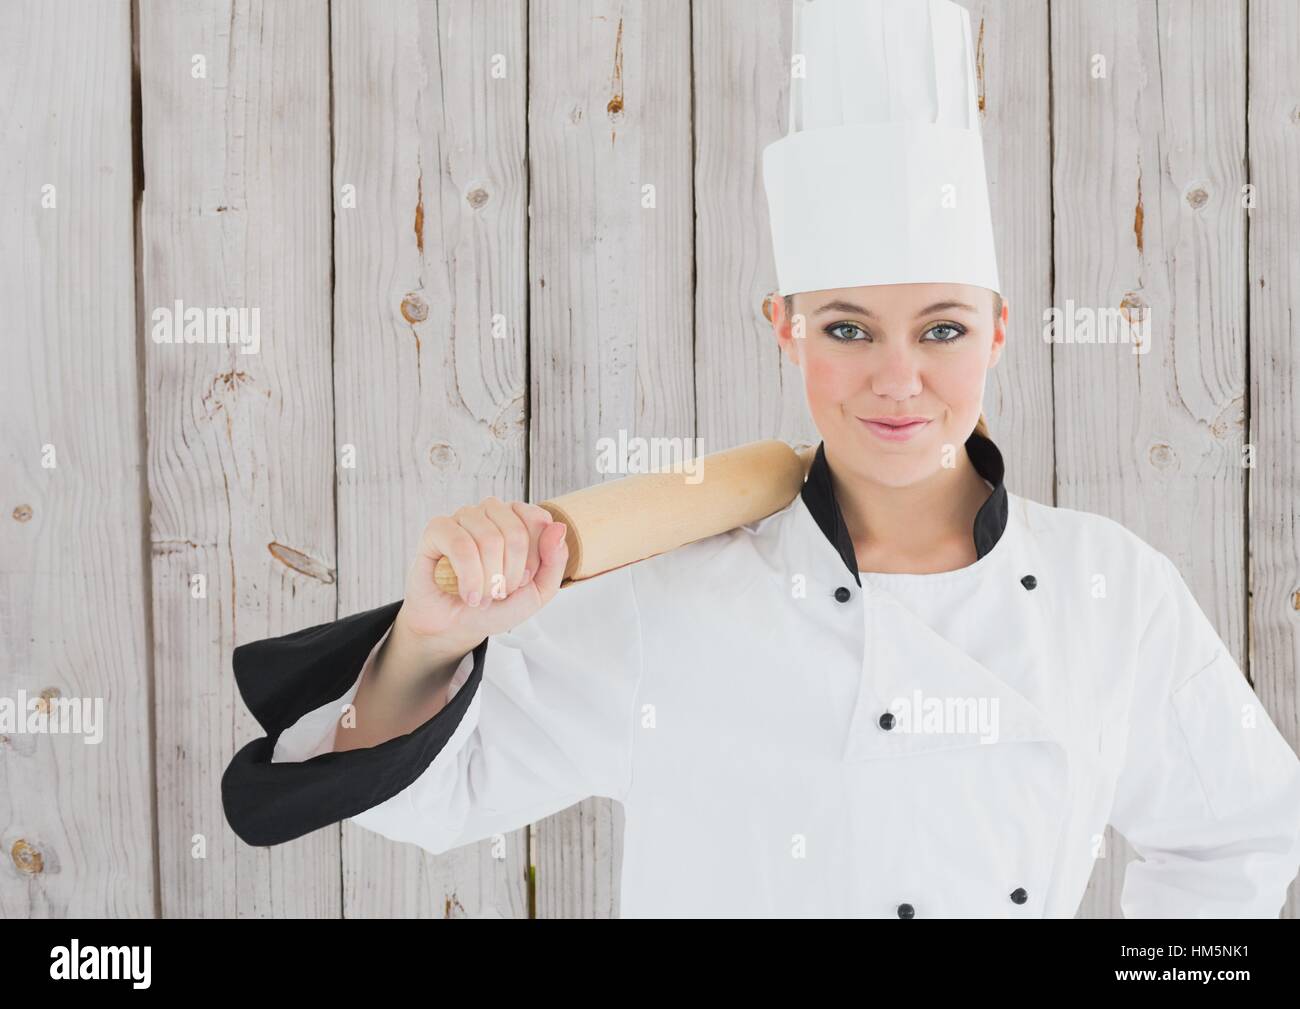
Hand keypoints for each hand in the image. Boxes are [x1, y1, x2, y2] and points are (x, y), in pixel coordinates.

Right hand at [395, 497, 567, 652]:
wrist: (455, 626)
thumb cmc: (495, 605)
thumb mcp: (537, 592)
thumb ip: (555, 561)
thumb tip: (558, 527)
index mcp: (518, 519)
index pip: (539, 521)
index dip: (534, 559)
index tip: (522, 581)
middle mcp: (491, 512)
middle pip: (515, 533)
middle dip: (510, 574)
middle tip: (499, 592)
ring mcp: (464, 517)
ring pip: (488, 539)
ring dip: (488, 580)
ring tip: (482, 596)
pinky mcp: (437, 529)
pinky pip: (460, 545)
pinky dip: (469, 577)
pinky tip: (467, 594)